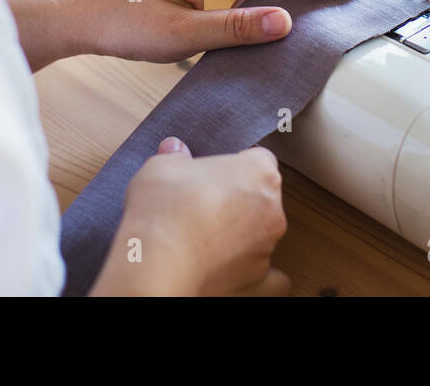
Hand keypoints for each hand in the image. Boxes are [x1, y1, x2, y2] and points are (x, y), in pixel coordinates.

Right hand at [89, 137, 289, 295]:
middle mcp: (271, 208)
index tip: (216, 173)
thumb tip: (174, 151)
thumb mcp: (162, 167)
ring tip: (205, 235)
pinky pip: (271, 277)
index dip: (236, 165)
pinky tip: (240, 266)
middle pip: (263, 196)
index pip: (259, 160)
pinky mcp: (258, 277)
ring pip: (262, 233)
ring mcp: (266, 245)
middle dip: (240, 198)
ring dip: (242, 232)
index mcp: (258, 172)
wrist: (158, 260)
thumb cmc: (165, 208)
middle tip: (205, 202)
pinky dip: (260, 273)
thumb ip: (175, 157)